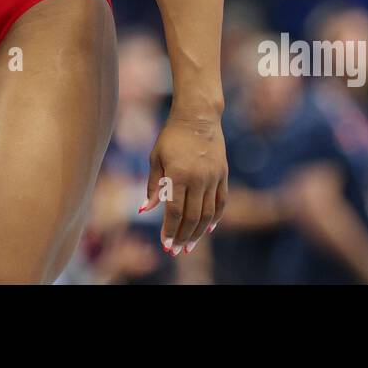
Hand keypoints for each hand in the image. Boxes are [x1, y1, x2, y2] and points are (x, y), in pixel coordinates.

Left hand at [140, 109, 227, 255]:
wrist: (197, 116)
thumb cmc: (171, 136)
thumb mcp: (156, 157)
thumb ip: (153, 185)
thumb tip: (144, 210)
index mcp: (178, 174)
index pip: (174, 211)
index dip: (169, 230)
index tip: (165, 244)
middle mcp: (198, 178)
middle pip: (192, 217)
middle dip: (183, 237)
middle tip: (176, 251)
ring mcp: (213, 177)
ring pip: (207, 213)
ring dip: (198, 233)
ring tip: (189, 246)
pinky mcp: (223, 174)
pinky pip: (220, 202)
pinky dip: (215, 218)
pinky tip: (208, 229)